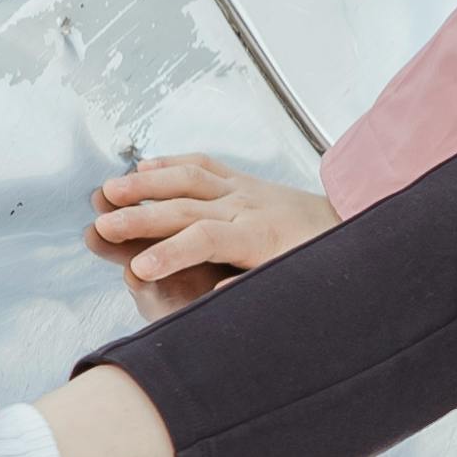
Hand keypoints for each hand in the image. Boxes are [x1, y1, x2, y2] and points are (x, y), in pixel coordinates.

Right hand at [87, 157, 336, 305]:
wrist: (355, 222)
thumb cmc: (325, 259)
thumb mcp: (299, 281)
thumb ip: (258, 288)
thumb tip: (220, 293)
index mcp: (260, 236)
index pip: (207, 239)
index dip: (171, 253)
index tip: (138, 270)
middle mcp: (248, 205)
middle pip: (186, 207)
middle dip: (141, 217)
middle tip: (101, 228)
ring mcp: (244, 188)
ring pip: (189, 178)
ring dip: (146, 184)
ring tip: (106, 191)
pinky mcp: (243, 179)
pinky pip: (204, 164)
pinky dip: (171, 163)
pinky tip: (143, 167)